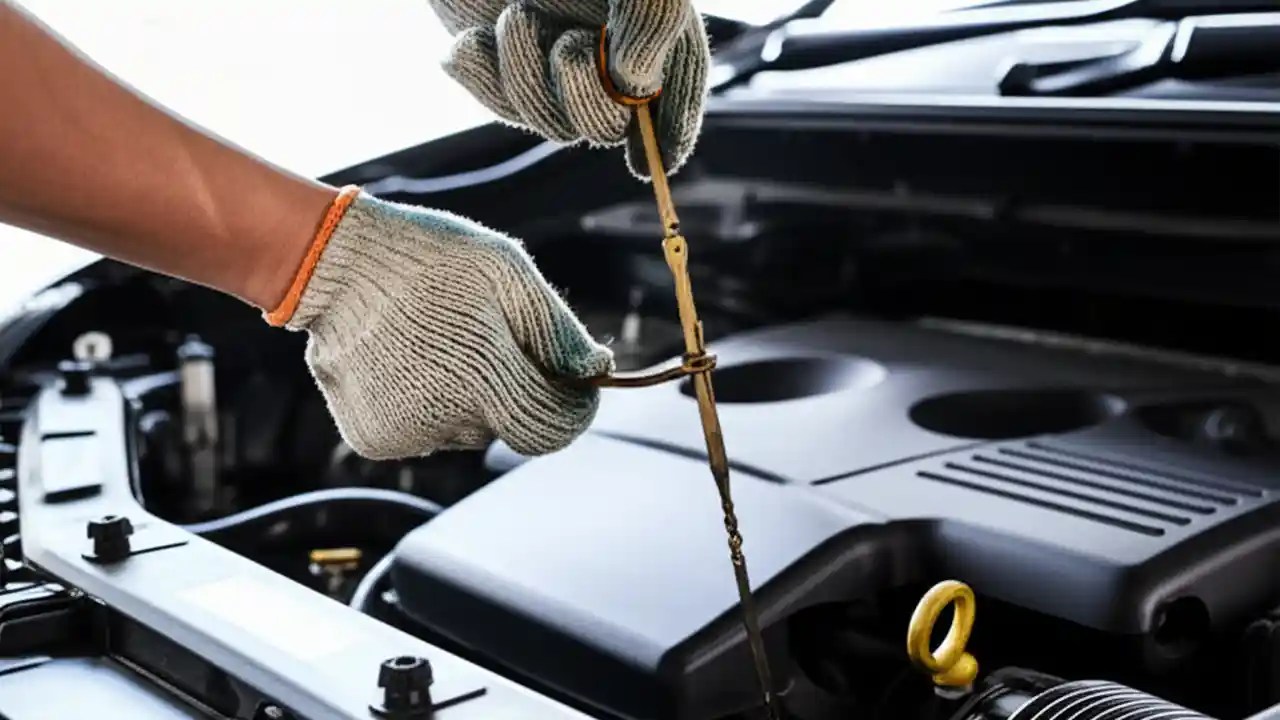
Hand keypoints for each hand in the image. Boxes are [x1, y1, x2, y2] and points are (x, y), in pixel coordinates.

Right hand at [275, 188, 614, 459]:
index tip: (574, 383)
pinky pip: (423, 433)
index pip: (554, 428)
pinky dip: (426, 405)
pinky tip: (409, 362)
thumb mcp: (507, 273)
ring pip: (466, 432)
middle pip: (510, 428)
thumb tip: (598, 369)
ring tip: (439, 343)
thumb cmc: (430, 259)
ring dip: (468, 399)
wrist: (334, 263)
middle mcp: (447, 417)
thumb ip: (557, 329)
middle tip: (491, 342)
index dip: (573, 407)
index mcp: (486, 377)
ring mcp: (408, 433)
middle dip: (515, 393)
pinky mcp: (375, 440)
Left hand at [426, 0, 709, 177]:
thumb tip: (636, 87)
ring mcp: (555, 67)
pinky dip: (484, 74)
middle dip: (585, 99)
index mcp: (655, 30)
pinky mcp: (506, 67)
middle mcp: (610, 59)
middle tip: (569, 47)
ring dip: (527, 75)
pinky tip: (472, 40)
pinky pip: (501, 104)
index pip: (676, 95)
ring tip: (516, 15)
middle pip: (607, 126)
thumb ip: (652, 22)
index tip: (652, 162)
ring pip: (551, 122)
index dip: (669, 134)